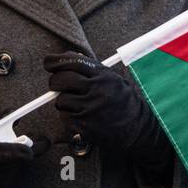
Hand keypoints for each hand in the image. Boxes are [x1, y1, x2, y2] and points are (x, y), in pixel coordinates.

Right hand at [0, 112, 45, 187]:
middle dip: (18, 159)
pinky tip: (10, 164)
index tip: (28, 150)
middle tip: (32, 151)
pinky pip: (0, 184)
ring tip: (18, 155)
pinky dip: (10, 174)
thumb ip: (0, 117)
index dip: (10, 152)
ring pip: (2, 177)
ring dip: (16, 167)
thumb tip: (17, 118)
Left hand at [45, 52, 160, 155]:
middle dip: (55, 83)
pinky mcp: (85, 125)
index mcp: (103, 76)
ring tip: (78, 105)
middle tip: (58, 86)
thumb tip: (67, 57)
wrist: (139, 129)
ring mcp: (90, 108)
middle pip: (61, 80)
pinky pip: (64, 117)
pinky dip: (68, 117)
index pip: (73, 62)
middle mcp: (96, 90)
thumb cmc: (124, 103)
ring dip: (64, 102)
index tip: (48, 63)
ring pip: (60, 100)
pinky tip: (81, 116)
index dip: (56, 61)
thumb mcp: (113, 80)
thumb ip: (92, 69)